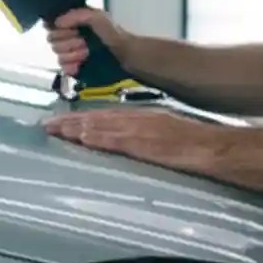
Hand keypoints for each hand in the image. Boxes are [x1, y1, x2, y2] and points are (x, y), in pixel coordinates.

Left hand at [43, 108, 228, 172]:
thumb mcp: (166, 129)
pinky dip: (100, 139)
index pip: (104, 115)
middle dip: (70, 122)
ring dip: (77, 129)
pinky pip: (119, 141)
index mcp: (142, 116)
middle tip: (47, 126)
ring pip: (102, 128)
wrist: (215, 147)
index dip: (80, 118)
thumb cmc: (194, 142)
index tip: (61, 121)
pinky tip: (84, 139)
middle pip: (97, 119)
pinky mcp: (148, 145)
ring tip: (55, 130)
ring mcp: (141, 131)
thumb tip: (128, 139)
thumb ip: (145, 132)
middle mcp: (138, 119)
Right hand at [44, 8, 131, 76]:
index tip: (72, 30)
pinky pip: (62, 67)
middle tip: (84, 42)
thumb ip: (76, 15)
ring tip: (87, 53)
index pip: (50, 24)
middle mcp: (68, 36)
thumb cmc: (113, 34)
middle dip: (69, 42)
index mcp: (72, 22)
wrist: (126, 55)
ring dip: (73, 54)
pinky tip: (80, 64)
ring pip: (57, 54)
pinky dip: (71, 66)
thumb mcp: (97, 17)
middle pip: (52, 40)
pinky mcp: (74, 67)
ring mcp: (70, 52)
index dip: (58, 29)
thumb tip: (57, 23)